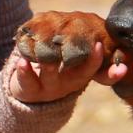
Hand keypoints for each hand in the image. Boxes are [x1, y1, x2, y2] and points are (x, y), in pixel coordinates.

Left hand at [10, 11, 129, 102]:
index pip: (95, 69)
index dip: (103, 63)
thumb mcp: (73, 64)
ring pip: (51, 78)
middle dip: (85, 64)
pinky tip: (22, 61)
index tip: (106, 49)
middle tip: (92, 45)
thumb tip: (110, 39)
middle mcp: (67, 84)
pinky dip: (24, 71)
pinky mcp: (28, 90)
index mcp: (79, 76)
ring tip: (48, 55)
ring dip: (50, 66)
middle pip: (79, 76)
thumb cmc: (56, 71)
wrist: (29, 93)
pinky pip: (27, 81)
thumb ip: (87, 53)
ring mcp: (48, 89)